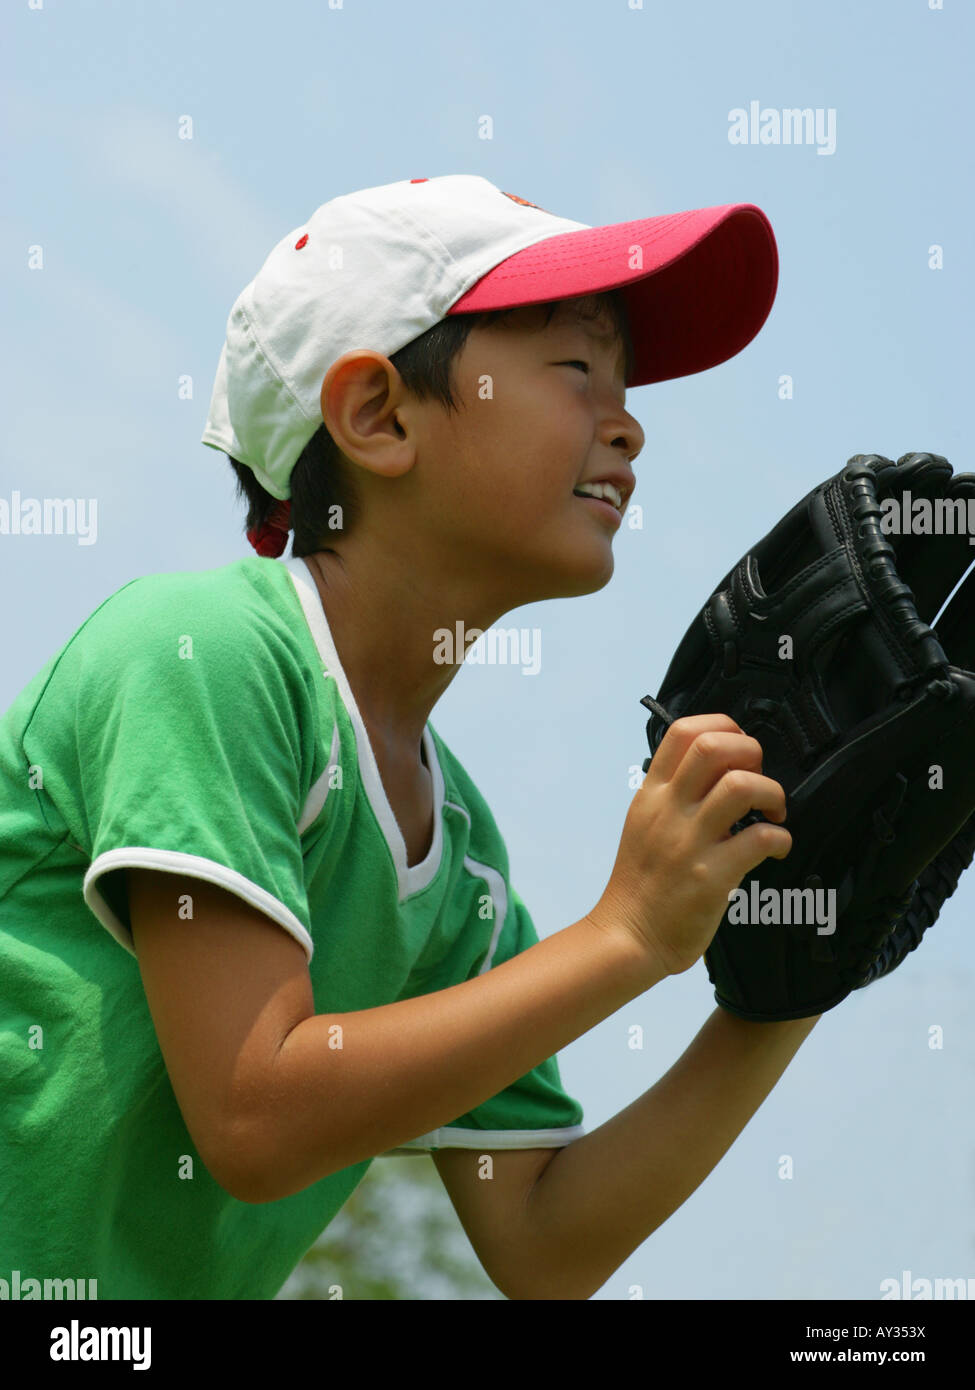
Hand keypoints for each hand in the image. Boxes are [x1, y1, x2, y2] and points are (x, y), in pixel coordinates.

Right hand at [588, 714, 791, 977]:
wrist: (627, 937)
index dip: (724, 728)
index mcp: (652, 794)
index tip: (740, 753)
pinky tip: (776, 849)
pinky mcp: (711, 876)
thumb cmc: (640, 884)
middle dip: (751, 753)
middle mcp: (668, 810)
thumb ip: (673, 796)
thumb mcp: (644, 824)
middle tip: (759, 782)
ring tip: (772, 813)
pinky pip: (760, 839)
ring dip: (771, 793)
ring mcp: (689, 842)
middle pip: (713, 746)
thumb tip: (717, 773)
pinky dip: (780, 838)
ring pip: (741, 786)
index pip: (683, 731)